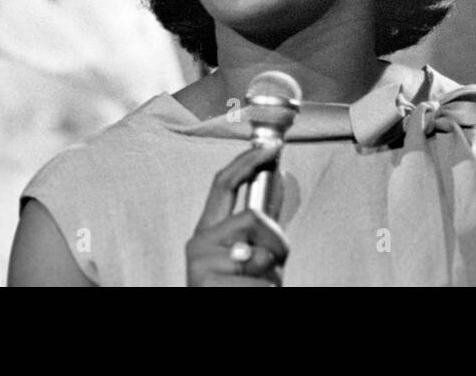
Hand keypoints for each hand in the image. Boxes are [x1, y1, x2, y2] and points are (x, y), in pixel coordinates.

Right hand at [185, 145, 289, 286]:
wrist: (215, 327)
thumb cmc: (232, 291)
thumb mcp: (243, 257)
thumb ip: (258, 227)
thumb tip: (277, 184)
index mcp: (205, 232)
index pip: (222, 184)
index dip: (246, 161)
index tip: (271, 147)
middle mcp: (198, 244)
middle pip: (252, 217)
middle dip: (277, 240)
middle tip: (277, 263)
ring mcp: (202, 266)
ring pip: (262, 255)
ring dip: (274, 277)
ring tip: (258, 289)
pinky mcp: (209, 285)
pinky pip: (261, 284)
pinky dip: (267, 294)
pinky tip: (253, 298)